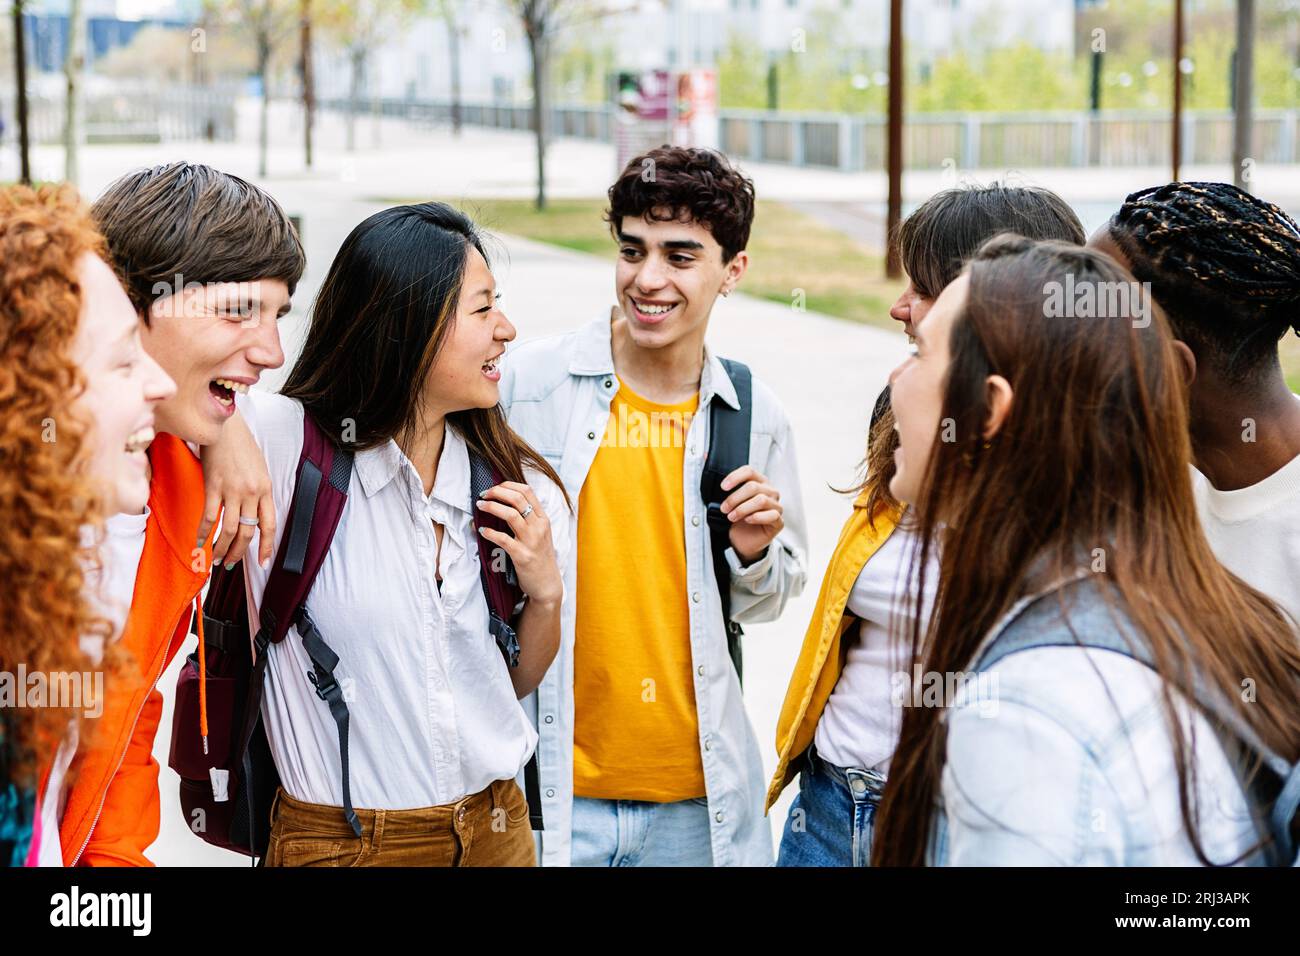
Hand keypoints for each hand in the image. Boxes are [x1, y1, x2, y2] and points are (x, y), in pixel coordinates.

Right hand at [197, 409, 275, 568]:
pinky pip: (209, 517)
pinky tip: (198, 543)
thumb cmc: (241, 446)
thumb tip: (253, 515)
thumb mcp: (260, 470)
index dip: (267, 547)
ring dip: (221, 548)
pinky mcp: (213, 486)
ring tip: (215, 559)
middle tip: (230, 564)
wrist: (224, 425)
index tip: (263, 562)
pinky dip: (202, 533)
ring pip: (228, 529)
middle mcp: (252, 492)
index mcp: (266, 489)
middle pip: (247, 532)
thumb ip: (259, 492)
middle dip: (239, 553)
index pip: (269, 525)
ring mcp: (232, 490)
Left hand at [475, 481, 561, 605]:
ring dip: (491, 507)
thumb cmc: (540, 558)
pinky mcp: (522, 555)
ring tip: (480, 506)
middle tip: (484, 494)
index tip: (494, 487)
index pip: (527, 491)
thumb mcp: (540, 534)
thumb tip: (502, 504)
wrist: (547, 584)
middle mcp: (539, 527)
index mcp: (543, 519)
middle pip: (517, 499)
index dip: (508, 485)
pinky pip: (503, 539)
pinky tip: (482, 531)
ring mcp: (531, 541)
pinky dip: (489, 532)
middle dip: (497, 492)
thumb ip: (527, 519)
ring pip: (510, 514)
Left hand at [720, 464, 783, 564]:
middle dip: (734, 498)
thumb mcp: (731, 503)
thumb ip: (727, 489)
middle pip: (753, 487)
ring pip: (761, 500)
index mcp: (759, 482)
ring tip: (732, 517)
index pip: (749, 471)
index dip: (735, 477)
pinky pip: (772, 515)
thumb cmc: (739, 519)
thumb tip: (712, 468)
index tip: (723, 487)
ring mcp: (776, 506)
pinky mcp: (778, 521)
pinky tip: (747, 520)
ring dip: (742, 509)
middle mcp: (770, 492)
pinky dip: (757, 517)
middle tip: (724, 508)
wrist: (743, 541)